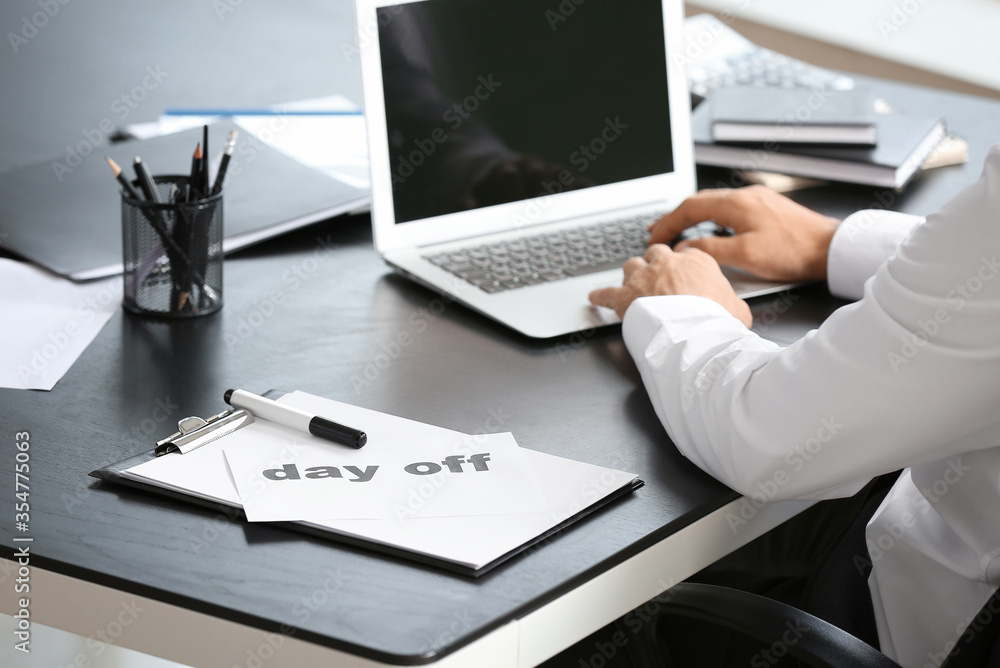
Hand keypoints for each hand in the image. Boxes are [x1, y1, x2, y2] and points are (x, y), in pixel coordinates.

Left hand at [589, 244, 752, 326]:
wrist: (694, 334)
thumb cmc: (718, 322)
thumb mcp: (739, 310)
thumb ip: (734, 304)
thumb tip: (738, 312)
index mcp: (695, 262)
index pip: (686, 255)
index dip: (681, 266)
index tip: (681, 273)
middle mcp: (666, 264)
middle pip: (654, 253)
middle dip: (654, 264)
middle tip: (655, 276)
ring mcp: (642, 278)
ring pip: (630, 266)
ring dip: (631, 275)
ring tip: (631, 285)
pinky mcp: (623, 297)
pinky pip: (605, 292)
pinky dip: (600, 296)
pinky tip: (595, 298)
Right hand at [647, 185, 839, 282]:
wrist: (830, 248)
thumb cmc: (793, 251)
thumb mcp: (744, 255)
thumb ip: (709, 249)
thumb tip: (685, 248)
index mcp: (736, 203)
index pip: (689, 207)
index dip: (667, 223)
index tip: (654, 236)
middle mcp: (745, 196)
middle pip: (699, 202)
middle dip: (675, 218)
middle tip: (658, 232)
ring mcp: (756, 200)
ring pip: (714, 205)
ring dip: (692, 217)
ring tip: (678, 232)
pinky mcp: (766, 209)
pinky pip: (729, 209)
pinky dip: (711, 219)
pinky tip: (709, 230)